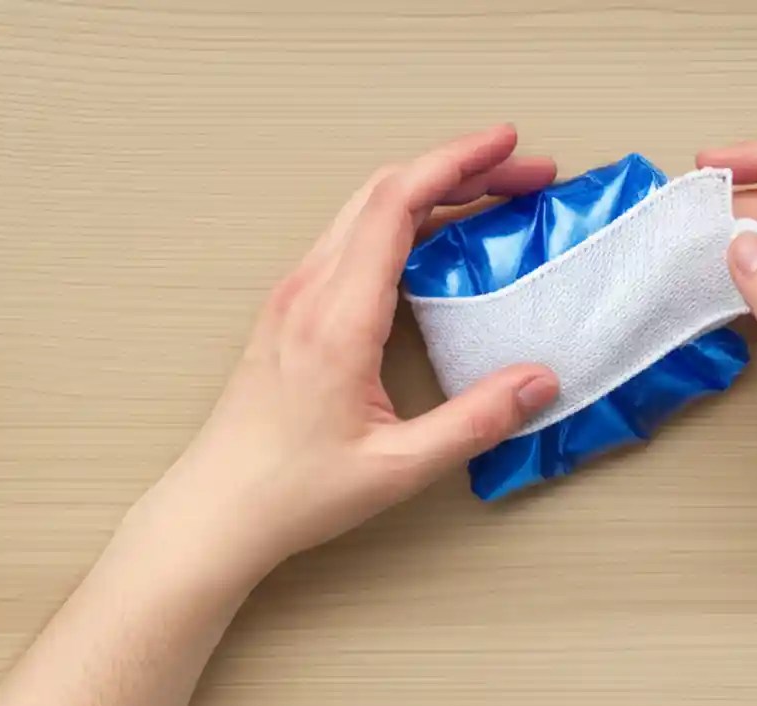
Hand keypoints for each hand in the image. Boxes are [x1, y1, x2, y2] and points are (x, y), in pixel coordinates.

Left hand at [124, 125, 560, 578]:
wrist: (216, 509)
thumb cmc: (294, 491)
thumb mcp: (399, 467)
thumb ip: (476, 420)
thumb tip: (539, 381)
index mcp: (337, 317)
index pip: (397, 204)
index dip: (457, 163)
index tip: (507, 145)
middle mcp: (310, 291)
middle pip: (385, 191)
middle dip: (459, 168)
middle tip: (521, 171)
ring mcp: (295, 295)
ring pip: (365, 210)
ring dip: (430, 190)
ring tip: (490, 195)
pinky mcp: (292, 310)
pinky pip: (351, 239)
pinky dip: (403, 219)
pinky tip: (436, 240)